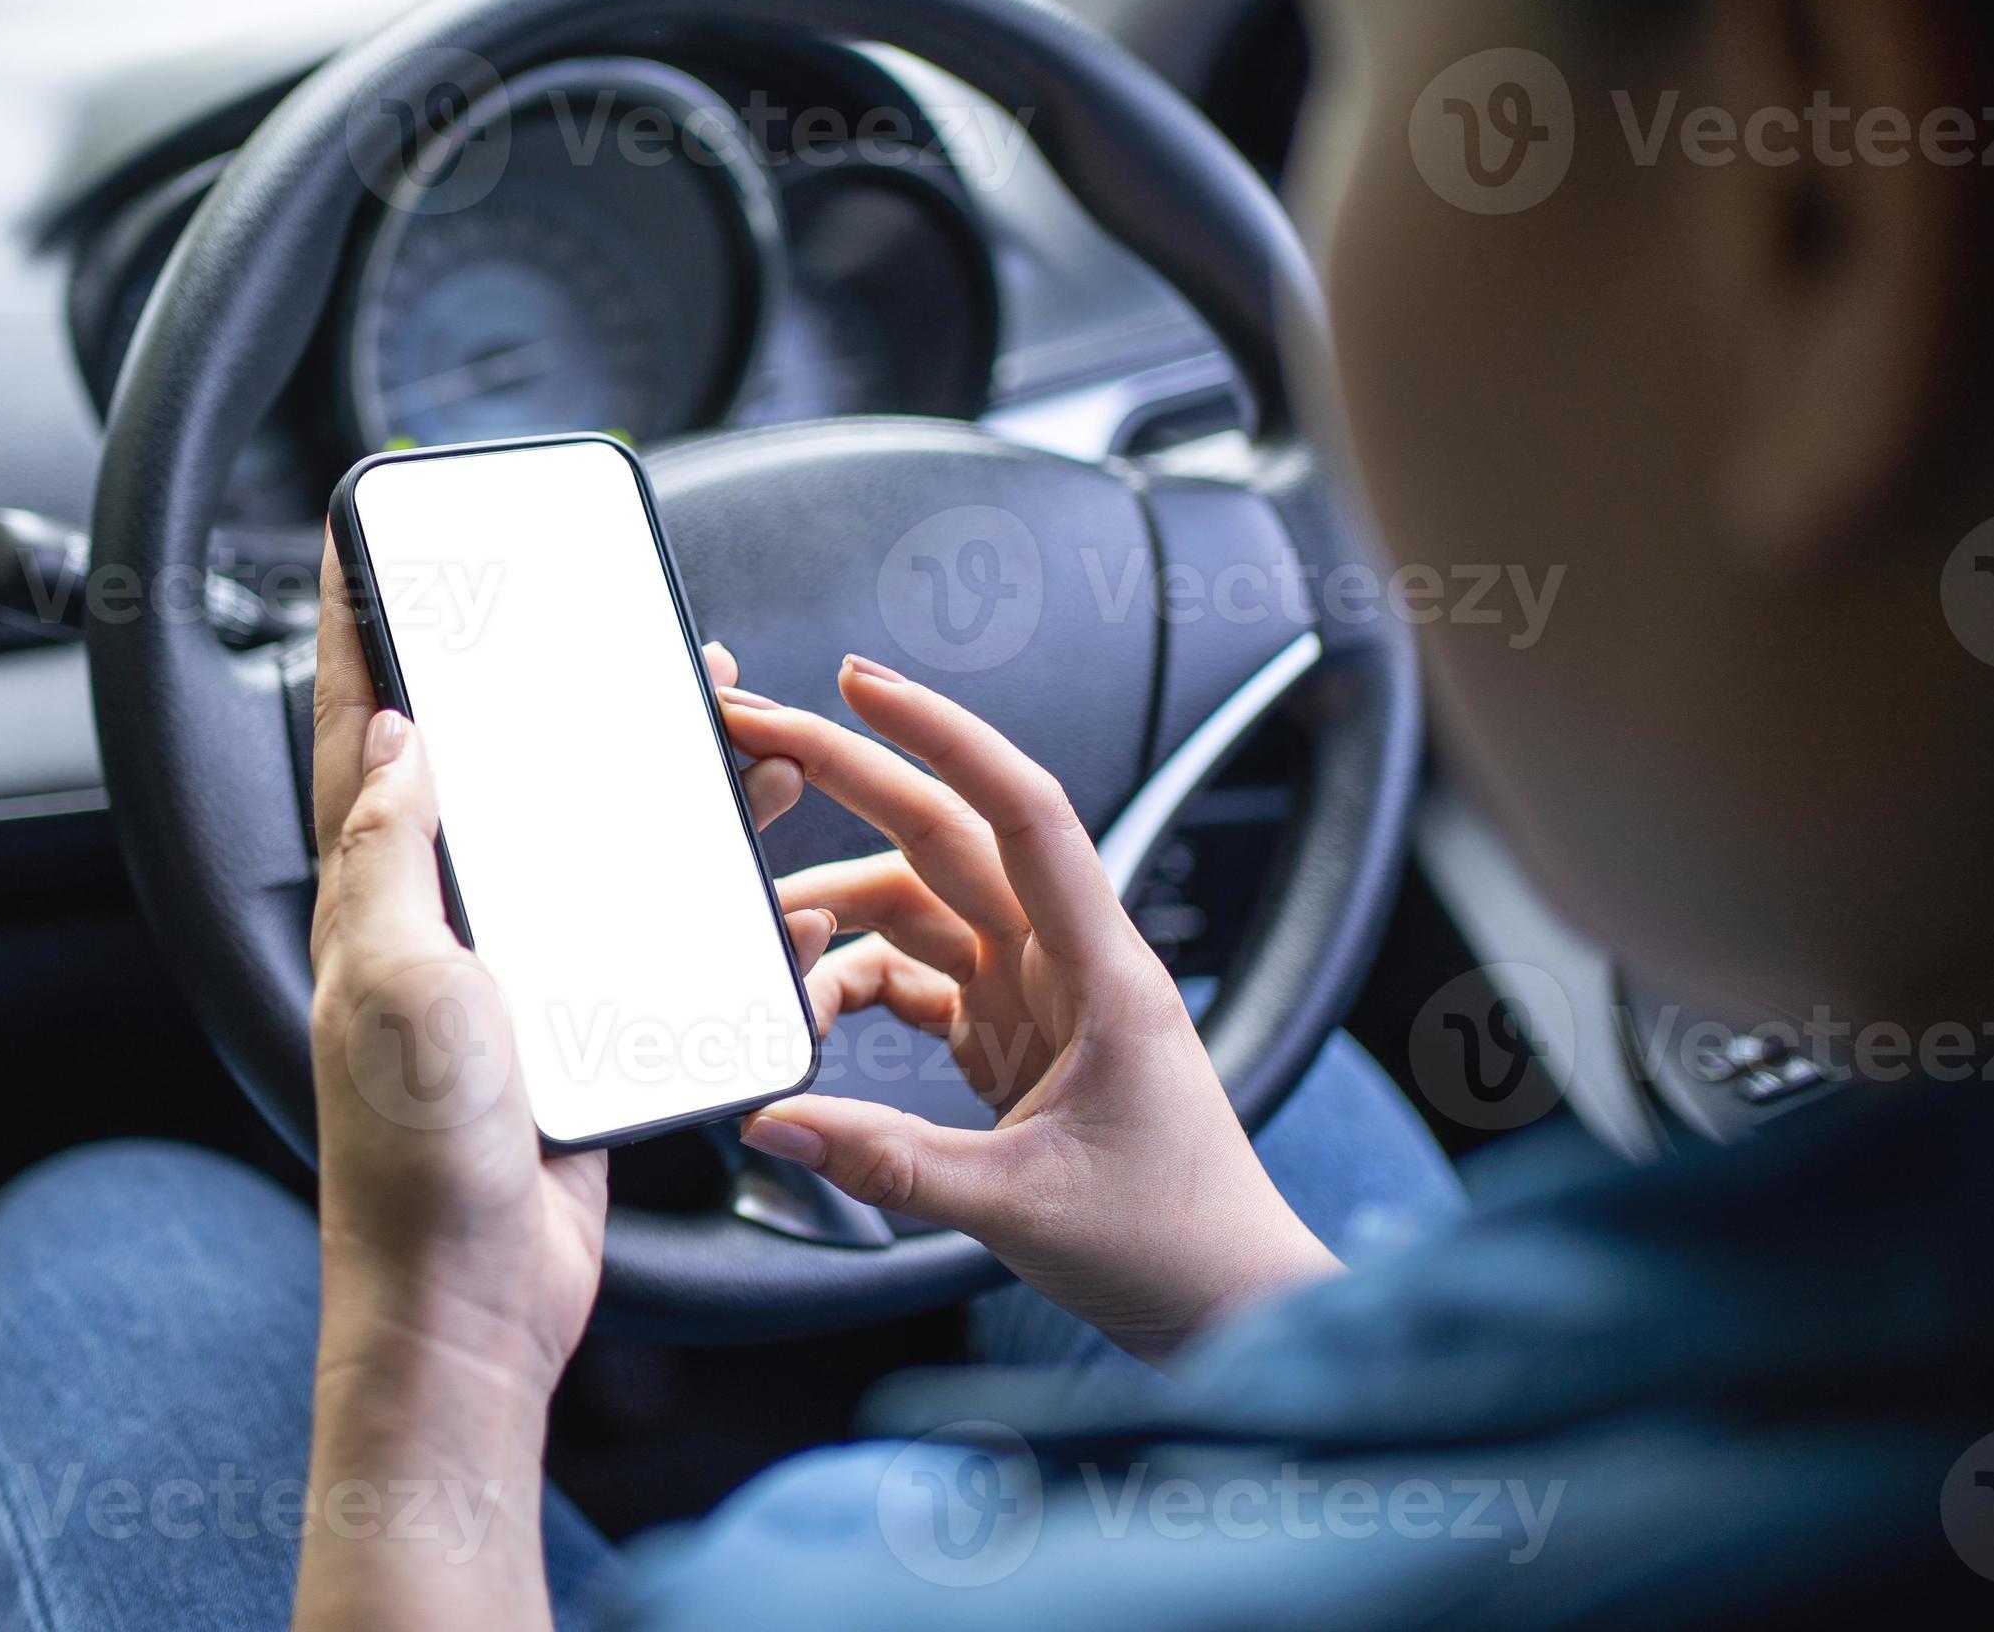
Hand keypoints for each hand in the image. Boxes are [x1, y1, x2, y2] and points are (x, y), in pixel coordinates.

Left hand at [298, 546, 828, 1631]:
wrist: (475, 1305)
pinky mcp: (569, 1026)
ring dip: (620, 769)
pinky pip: (626, 924)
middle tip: (560, 600)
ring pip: (564, 837)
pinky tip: (731, 857)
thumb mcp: (397, 979)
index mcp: (370, 900)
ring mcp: (503, 975)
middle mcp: (429, 924)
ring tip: (688, 706)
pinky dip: (678, 876)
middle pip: (472, 767)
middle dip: (512, 676)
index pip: (353, 736)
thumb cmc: (416, 1160)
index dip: (352, 637)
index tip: (360, 547)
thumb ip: (394, 850)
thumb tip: (398, 731)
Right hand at [718, 655, 1340, 1362]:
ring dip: (839, 916)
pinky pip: (919, 982)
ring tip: (767, 944)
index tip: (861, 686)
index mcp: (1105, 974)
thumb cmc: (1174, 1244)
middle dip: (858, 779)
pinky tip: (812, 1014)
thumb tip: (776, 1116)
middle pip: (952, 840)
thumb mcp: (1021, 1208)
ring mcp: (1042, 999)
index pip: (1023, 815)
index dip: (943, 737)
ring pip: (921, 914)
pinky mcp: (1016, 1042)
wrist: (1229, 1307)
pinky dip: (857, 987)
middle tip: (763, 742)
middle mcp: (1073, 966)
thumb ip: (889, 1162)